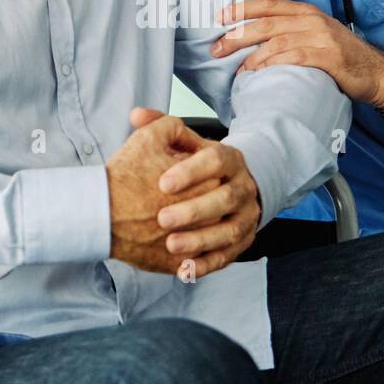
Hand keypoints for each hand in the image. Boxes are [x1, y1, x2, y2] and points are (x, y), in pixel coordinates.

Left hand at [131, 107, 261, 277]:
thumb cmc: (195, 166)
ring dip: (201, 240)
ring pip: (230, 230)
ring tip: (170, 245)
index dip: (191, 171)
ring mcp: (246, 215)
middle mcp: (244, 187)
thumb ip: (159, 127)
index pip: (216, 159)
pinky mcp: (244, 241)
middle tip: (162, 218)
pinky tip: (184, 268)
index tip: (162, 183)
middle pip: (225, 198)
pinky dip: (208, 263)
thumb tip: (136, 114)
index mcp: (230, 159)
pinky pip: (229, 255)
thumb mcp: (181, 143)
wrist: (228, 188)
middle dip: (194, 210)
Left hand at [212, 0, 383, 108]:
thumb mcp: (316, 36)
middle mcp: (313, 20)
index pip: (268, 5)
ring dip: (252, 55)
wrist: (377, 73)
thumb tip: (254, 38)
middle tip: (217, 48)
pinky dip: (274, 64)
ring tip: (238, 68)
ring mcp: (322, 38)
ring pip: (277, 41)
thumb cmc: (341, 57)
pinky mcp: (329, 57)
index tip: (219, 18)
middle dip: (237, 35)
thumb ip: (290, 32)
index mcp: (307, 12)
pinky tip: (260, 72)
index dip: (242, 10)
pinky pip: (295, 57)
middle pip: (266, 24)